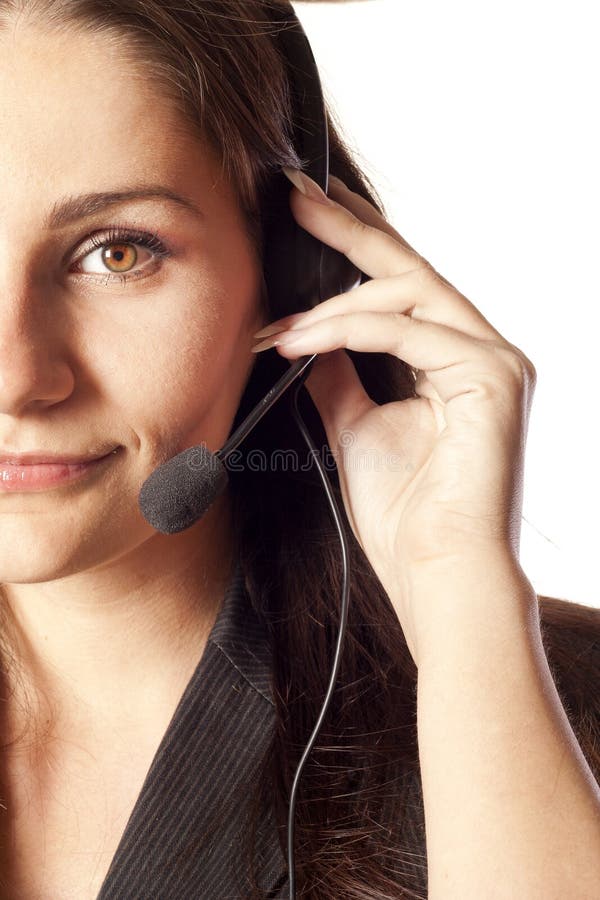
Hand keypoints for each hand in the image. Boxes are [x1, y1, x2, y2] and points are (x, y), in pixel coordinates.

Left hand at [252, 171, 536, 641]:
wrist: (435, 572)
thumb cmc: (403, 511)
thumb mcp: (355, 425)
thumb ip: (339, 373)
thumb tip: (307, 332)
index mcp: (454, 361)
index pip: (402, 289)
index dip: (354, 246)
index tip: (304, 212)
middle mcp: (481, 350)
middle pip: (410, 270)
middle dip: (347, 230)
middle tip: (293, 193)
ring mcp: (494, 360)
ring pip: (409, 293)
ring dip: (332, 302)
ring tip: (274, 322)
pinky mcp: (494, 378)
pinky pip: (410, 331)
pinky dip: (350, 329)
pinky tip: (302, 338)